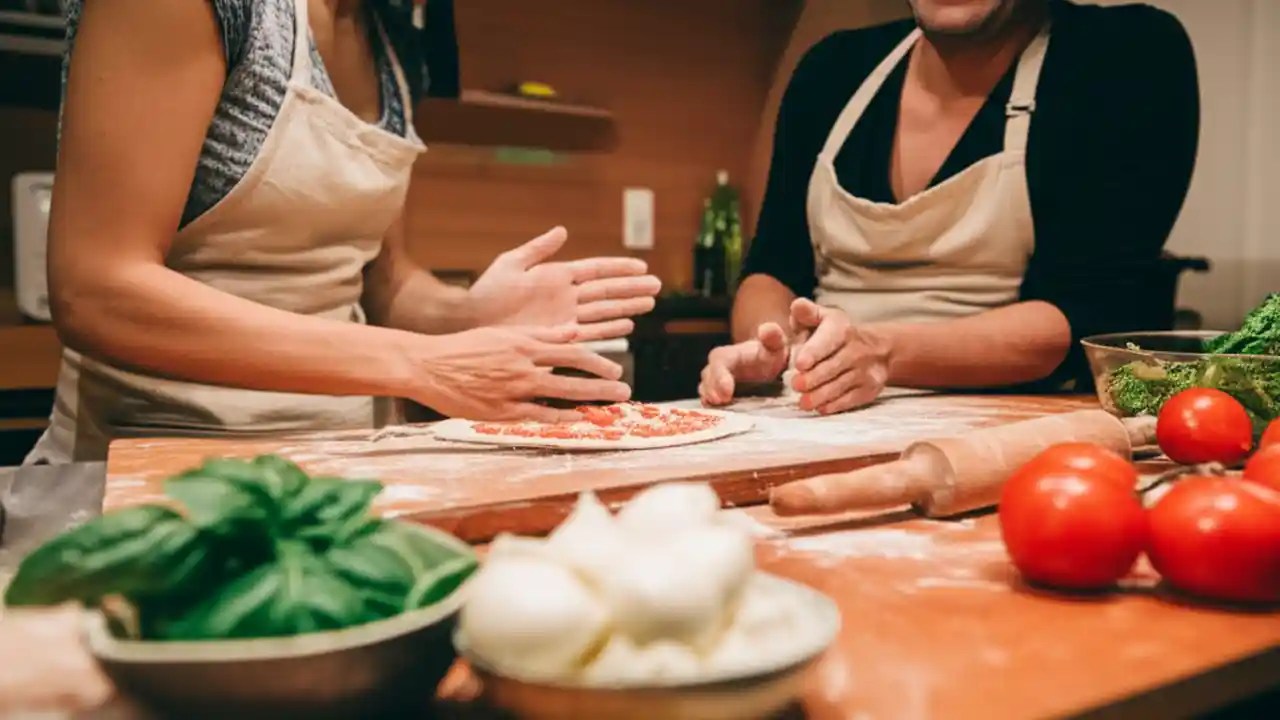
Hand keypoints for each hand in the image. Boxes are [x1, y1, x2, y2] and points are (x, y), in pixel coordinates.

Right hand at [411, 325, 630, 421]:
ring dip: (587, 403)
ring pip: (558, 398)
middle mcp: (522, 367)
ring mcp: (512, 391)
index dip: (596, 361)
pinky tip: (576, 420)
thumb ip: (539, 333)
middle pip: (572, 375)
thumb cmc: (466, 347)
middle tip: (623, 392)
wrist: (428, 366)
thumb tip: (573, 331)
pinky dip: (559, 418)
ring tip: (607, 410)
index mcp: (523, 344)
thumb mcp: (503, 333)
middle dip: (602, 385)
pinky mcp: (500, 411)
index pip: (571, 351)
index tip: (614, 369)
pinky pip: (537, 416)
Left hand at [469, 227, 661, 341]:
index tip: (642, 266)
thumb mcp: (511, 264)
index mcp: (557, 276)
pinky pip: (589, 333)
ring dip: (627, 308)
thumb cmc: (487, 293)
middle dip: (631, 289)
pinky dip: (608, 330)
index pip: (596, 269)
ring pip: (603, 312)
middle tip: (656, 286)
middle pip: (606, 291)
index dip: (619, 268)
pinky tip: (627, 326)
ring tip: (649, 304)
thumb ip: (539, 249)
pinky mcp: (559, 336)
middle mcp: (565, 297)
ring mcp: (564, 317)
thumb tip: (562, 231)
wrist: (472, 321)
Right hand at [698, 322, 790, 405]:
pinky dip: (712, 410)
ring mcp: (715, 384)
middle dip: (712, 390)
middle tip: (722, 402)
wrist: (769, 368)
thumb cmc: (770, 355)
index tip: (728, 392)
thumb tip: (766, 329)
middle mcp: (717, 368)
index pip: (718, 362)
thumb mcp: (776, 344)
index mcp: (729, 354)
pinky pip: (709, 403)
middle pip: (707, 378)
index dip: (719, 376)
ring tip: (720, 410)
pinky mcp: (718, 397)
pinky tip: (722, 418)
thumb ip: (773, 336)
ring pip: (705, 390)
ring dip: (711, 400)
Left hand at [789, 298, 891, 414]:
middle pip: (833, 367)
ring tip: (803, 402)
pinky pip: (851, 399)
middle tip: (795, 385)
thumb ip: (806, 313)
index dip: (814, 352)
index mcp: (841, 329)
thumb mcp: (821, 318)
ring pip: (841, 385)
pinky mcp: (869, 389)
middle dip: (813, 378)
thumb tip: (797, 305)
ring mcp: (865, 370)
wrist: (877, 348)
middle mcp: (857, 349)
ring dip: (821, 395)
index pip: (827, 341)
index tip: (800, 363)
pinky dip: (835, 405)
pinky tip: (821, 408)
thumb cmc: (833, 333)